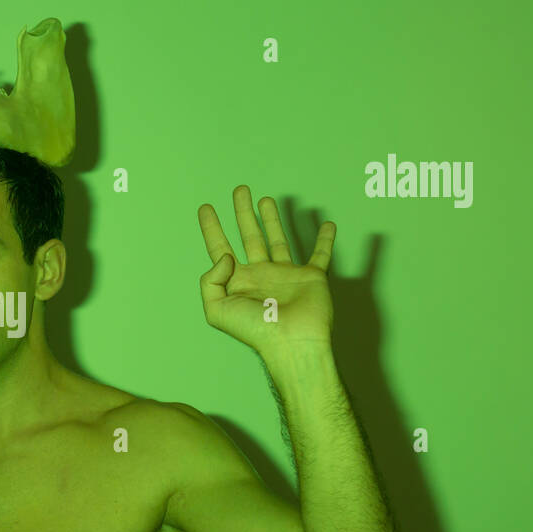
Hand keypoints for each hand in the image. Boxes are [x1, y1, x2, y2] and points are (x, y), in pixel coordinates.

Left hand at [197, 185, 334, 356]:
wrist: (292, 341)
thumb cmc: (255, 330)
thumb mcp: (216, 309)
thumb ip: (211, 279)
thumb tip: (226, 256)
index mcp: (237, 281)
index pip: (220, 248)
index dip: (211, 227)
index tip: (205, 207)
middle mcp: (260, 275)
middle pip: (248, 235)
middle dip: (242, 212)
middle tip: (239, 190)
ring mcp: (285, 274)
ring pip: (277, 238)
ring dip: (272, 218)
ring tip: (265, 199)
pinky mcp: (310, 276)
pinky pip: (320, 254)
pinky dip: (325, 239)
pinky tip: (327, 224)